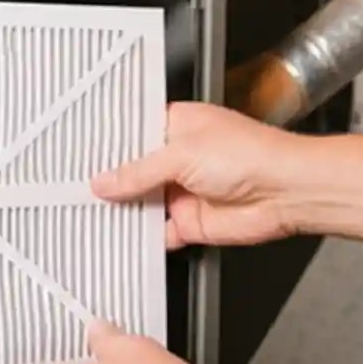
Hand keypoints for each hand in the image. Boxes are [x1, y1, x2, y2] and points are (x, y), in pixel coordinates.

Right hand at [92, 101, 311, 248]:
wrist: (287, 192)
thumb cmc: (252, 154)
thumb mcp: (181, 153)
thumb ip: (138, 171)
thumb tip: (105, 181)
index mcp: (177, 125)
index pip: (132, 134)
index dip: (108, 146)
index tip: (79, 155)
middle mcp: (179, 157)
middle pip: (134, 172)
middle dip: (110, 182)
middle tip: (75, 188)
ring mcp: (184, 191)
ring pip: (142, 204)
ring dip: (123, 210)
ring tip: (88, 213)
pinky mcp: (191, 222)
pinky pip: (158, 232)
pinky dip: (142, 238)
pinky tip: (121, 237)